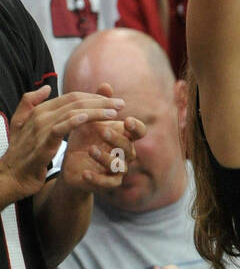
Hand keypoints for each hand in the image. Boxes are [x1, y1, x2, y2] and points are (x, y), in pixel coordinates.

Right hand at [0, 86, 128, 203]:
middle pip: (76, 100)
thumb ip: (31, 103)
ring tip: (115, 112)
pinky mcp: (43, 141)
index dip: (94, 97)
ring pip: (73, 111)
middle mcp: (41, 114)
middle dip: (101, 101)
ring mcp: (41, 127)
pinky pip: (62, 127)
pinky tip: (91, 118)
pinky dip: (76, 120)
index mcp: (40, 109)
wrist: (10, 177)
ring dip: (97, 110)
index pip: (72, 97)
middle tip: (121, 103)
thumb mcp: (23, 126)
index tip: (112, 101)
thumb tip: (46, 88)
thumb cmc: (21, 153)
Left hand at [60, 82, 145, 196]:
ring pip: (120, 166)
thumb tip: (105, 85)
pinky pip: (108, 183)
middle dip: (117, 139)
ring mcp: (118, 170)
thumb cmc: (84, 139)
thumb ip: (98, 104)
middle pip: (130, 147)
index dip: (136, 127)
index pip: (139, 132)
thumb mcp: (88, 120)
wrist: (71, 164)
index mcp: (125, 136)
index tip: (126, 120)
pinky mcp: (107, 183)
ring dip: (106, 158)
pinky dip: (97, 178)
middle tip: (102, 130)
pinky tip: (85, 171)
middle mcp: (126, 153)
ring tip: (90, 150)